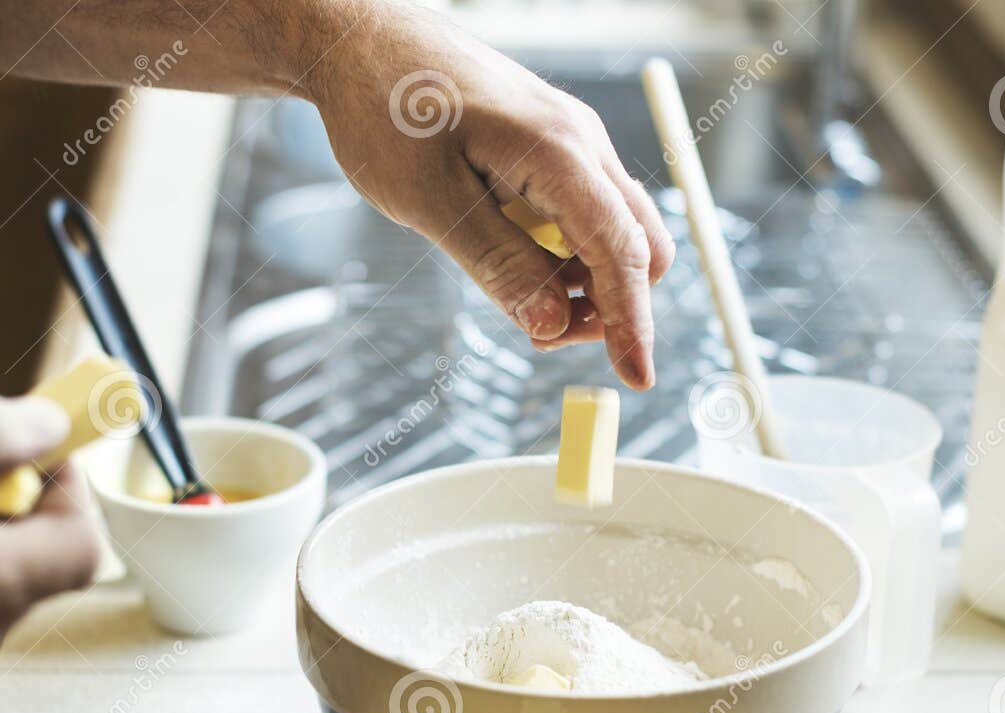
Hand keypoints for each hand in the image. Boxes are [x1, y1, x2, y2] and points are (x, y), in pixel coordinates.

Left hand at [307, 0, 673, 387]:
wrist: (363, 39)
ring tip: (518, 293)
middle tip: (544, 334)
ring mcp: (574, 140)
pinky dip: (567, 250)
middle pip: (641, 244)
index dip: (631, 323)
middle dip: (611, 305)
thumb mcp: (431, 204)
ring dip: (586, 280)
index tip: (638, 380)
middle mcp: (582, 142)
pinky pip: (587, 211)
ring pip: (618, 230)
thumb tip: (553, 327)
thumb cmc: (387, 111)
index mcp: (557, 153)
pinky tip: (514, 254)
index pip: (621, 253)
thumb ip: (499, 265)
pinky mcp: (556, 145)